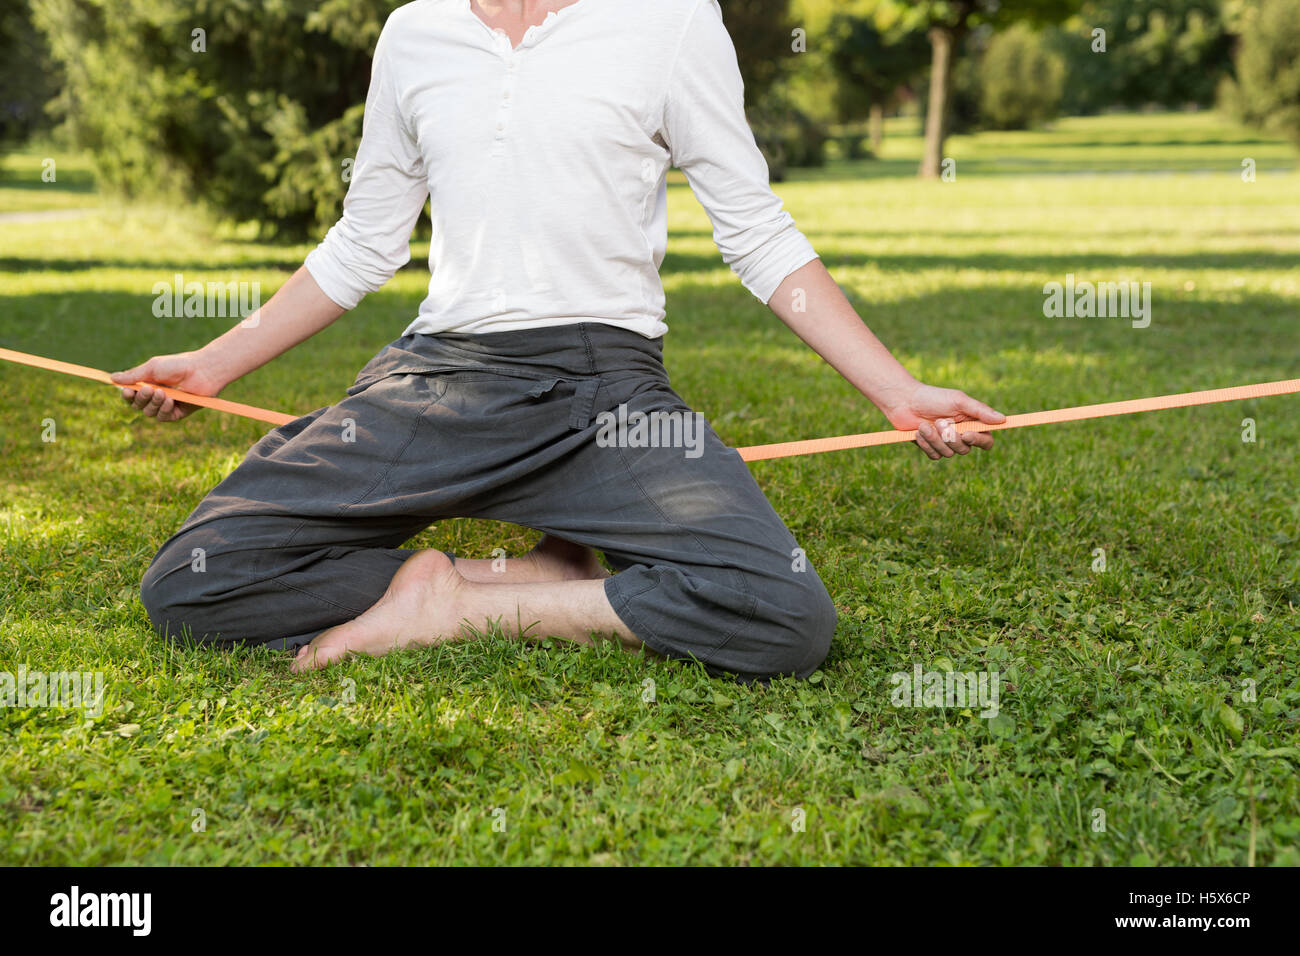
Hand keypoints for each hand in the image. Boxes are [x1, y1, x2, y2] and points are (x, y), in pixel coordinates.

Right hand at [110, 352, 223, 421]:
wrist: (202, 370)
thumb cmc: (178, 365)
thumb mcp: (152, 368)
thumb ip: (133, 376)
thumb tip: (111, 378)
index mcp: (147, 384)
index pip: (131, 395)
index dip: (127, 396)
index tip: (127, 392)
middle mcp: (156, 396)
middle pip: (138, 406)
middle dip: (142, 399)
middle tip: (149, 390)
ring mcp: (167, 405)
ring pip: (149, 412)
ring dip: (154, 403)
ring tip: (163, 393)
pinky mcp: (178, 413)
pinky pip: (164, 417)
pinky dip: (164, 409)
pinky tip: (170, 401)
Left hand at [877, 380, 1005, 459]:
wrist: (904, 401)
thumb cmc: (933, 397)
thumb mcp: (958, 401)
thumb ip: (980, 411)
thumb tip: (1003, 420)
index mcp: (972, 423)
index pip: (986, 441)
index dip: (979, 441)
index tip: (967, 434)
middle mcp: (961, 435)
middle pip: (965, 449)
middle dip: (950, 438)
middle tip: (938, 422)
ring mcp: (945, 443)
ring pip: (948, 454)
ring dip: (935, 439)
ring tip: (924, 425)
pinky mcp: (931, 448)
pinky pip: (934, 456)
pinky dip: (926, 444)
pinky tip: (918, 431)